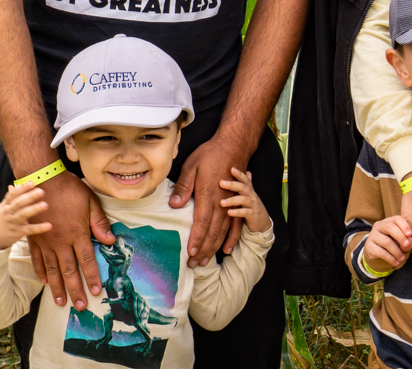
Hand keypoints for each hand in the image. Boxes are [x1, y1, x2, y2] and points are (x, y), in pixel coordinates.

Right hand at [0, 183, 52, 251]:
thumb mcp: (1, 208)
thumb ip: (8, 198)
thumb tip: (12, 186)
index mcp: (5, 206)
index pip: (13, 195)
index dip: (22, 189)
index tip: (32, 183)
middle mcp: (8, 213)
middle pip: (18, 203)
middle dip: (29, 197)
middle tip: (41, 191)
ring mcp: (13, 223)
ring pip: (23, 215)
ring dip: (34, 210)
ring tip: (45, 205)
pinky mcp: (17, 233)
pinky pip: (29, 230)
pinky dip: (39, 228)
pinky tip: (49, 225)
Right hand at [25, 170, 114, 309]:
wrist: (43, 180)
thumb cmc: (70, 189)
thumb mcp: (91, 202)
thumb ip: (99, 223)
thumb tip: (110, 241)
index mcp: (77, 234)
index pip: (87, 261)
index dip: (92, 277)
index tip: (95, 292)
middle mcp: (61, 242)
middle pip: (69, 271)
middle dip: (75, 290)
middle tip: (79, 306)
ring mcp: (46, 242)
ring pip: (52, 270)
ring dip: (58, 288)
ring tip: (61, 302)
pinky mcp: (34, 238)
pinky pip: (37, 260)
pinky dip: (41, 272)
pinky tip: (45, 282)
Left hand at [170, 134, 251, 266]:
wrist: (234, 146)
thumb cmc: (210, 155)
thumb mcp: (192, 166)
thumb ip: (184, 187)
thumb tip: (174, 205)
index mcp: (208, 196)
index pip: (201, 223)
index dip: (196, 240)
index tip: (191, 253)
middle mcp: (221, 203)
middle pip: (212, 232)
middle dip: (203, 250)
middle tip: (194, 264)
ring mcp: (230, 204)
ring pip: (223, 232)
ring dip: (213, 247)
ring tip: (205, 260)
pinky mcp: (237, 202)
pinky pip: (236, 225)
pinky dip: (231, 239)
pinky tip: (227, 250)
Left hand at [219, 168, 271, 232]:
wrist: (262, 223)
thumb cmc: (252, 207)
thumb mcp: (249, 195)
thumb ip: (246, 185)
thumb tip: (247, 171)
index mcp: (250, 191)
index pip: (245, 180)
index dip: (239, 174)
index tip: (231, 169)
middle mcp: (252, 196)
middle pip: (243, 187)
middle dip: (232, 184)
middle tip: (221, 183)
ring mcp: (254, 205)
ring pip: (243, 200)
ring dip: (232, 200)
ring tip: (221, 202)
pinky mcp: (253, 215)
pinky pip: (245, 212)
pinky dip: (237, 212)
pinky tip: (229, 212)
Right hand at [363, 216, 411, 272]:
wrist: (377, 251)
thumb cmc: (393, 242)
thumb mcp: (402, 240)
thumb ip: (408, 240)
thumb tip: (407, 244)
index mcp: (389, 221)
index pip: (397, 219)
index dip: (404, 225)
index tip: (410, 234)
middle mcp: (379, 226)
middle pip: (389, 227)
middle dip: (400, 236)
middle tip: (407, 245)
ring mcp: (373, 235)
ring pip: (386, 242)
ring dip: (397, 251)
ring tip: (402, 258)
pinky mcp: (369, 246)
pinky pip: (381, 252)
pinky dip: (391, 258)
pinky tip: (396, 262)